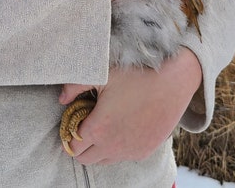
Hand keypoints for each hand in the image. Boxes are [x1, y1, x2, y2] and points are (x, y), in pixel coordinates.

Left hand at [59, 48, 202, 164]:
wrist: (173, 80)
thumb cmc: (136, 74)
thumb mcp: (101, 75)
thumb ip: (74, 86)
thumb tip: (61, 98)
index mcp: (99, 129)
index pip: (72, 145)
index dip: (68, 132)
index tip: (73, 118)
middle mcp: (113, 146)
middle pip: (85, 159)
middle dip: (80, 143)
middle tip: (84, 121)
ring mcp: (130, 151)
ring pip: (103, 160)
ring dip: (97, 147)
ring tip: (103, 122)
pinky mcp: (144, 151)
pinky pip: (122, 156)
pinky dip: (116, 147)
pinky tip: (120, 126)